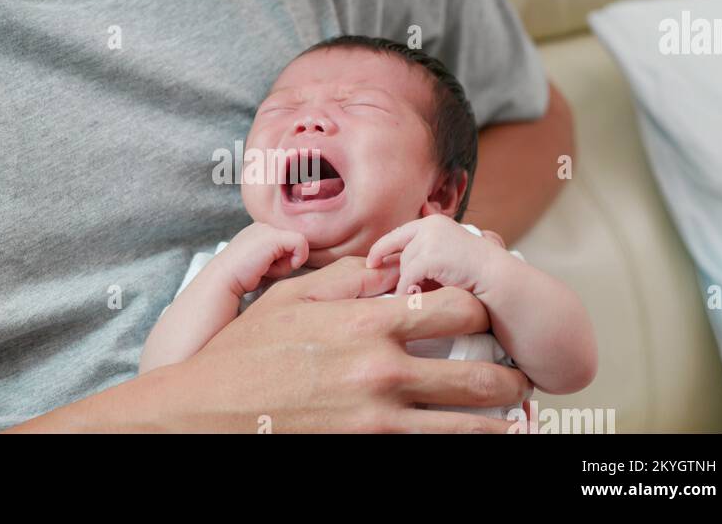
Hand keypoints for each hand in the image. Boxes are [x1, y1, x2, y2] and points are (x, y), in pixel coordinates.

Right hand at [164, 257, 531, 431]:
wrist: (207, 416)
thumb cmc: (245, 355)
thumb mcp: (289, 298)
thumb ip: (346, 279)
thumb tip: (389, 270)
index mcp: (367, 323)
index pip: (459, 308)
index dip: (480, 310)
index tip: (480, 317)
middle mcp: (383, 372)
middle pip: (481, 374)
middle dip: (508, 375)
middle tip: (514, 375)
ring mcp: (380, 421)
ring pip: (471, 425)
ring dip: (499, 421)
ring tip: (511, 417)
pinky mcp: (371, 452)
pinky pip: (437, 451)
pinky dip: (462, 444)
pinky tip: (471, 438)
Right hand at [215, 222, 308, 294]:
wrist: (223, 279)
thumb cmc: (240, 278)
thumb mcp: (261, 264)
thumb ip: (277, 258)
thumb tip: (296, 260)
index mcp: (259, 232)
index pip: (286, 244)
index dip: (281, 261)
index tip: (264, 270)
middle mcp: (264, 227)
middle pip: (292, 244)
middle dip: (284, 262)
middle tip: (264, 270)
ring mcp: (268, 230)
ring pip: (297, 245)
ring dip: (285, 264)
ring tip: (265, 269)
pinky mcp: (274, 237)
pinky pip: (301, 244)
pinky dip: (296, 259)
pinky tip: (274, 268)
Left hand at [366, 214, 509, 295]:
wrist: (498, 278)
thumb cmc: (476, 271)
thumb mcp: (449, 252)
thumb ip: (426, 252)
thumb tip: (398, 267)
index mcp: (435, 221)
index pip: (400, 233)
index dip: (382, 248)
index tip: (371, 261)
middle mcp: (430, 225)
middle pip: (401, 253)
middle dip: (401, 272)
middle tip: (396, 286)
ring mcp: (429, 239)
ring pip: (404, 266)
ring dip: (410, 283)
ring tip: (421, 293)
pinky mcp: (429, 256)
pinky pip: (408, 278)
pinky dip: (409, 290)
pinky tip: (415, 297)